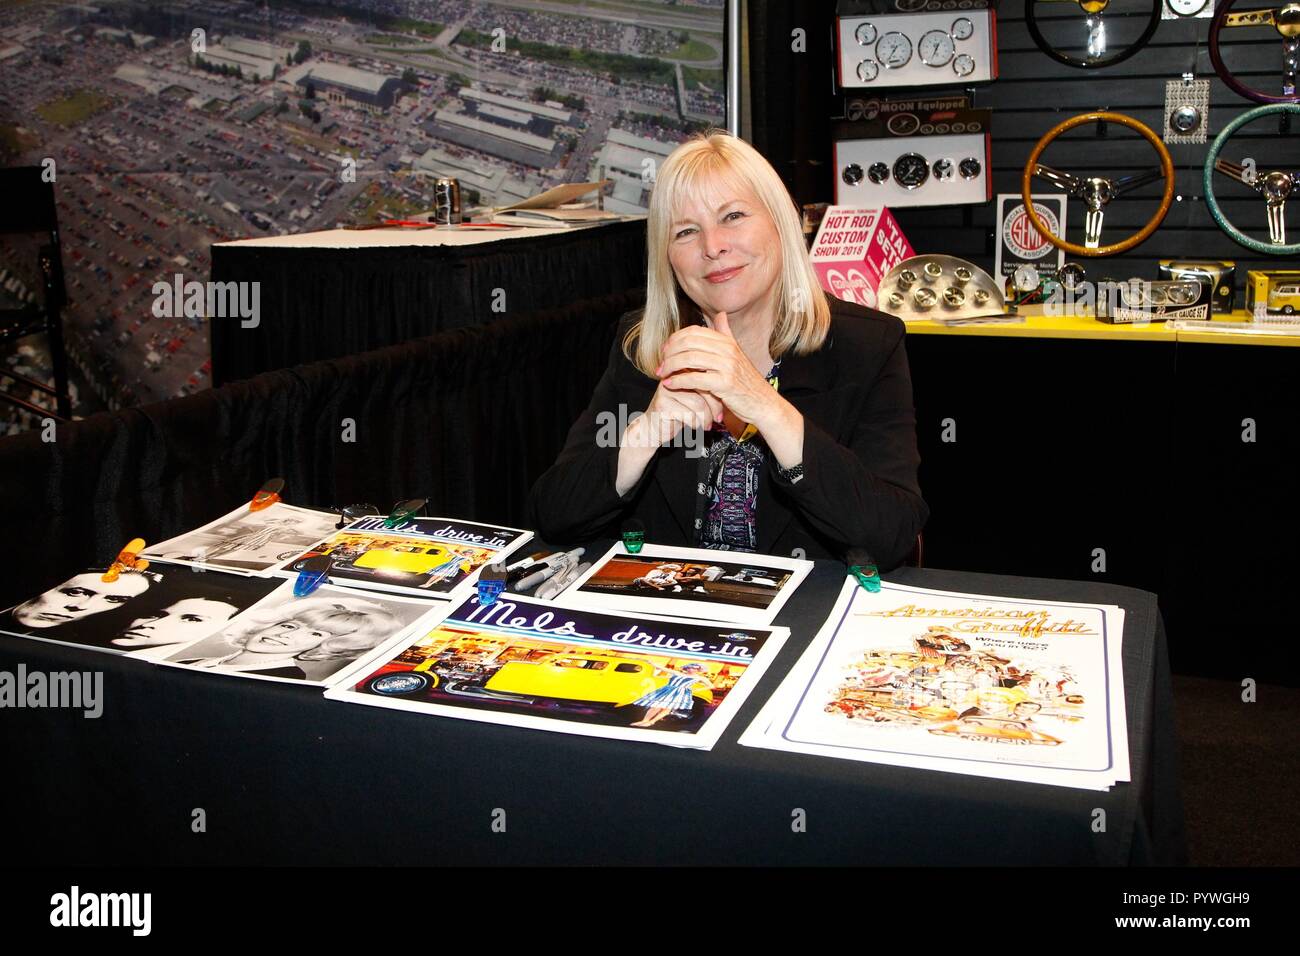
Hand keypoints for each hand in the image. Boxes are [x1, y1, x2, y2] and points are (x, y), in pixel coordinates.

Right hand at [626, 376, 724, 448]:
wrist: (654, 429)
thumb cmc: (678, 413)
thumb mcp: (697, 397)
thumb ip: (709, 388)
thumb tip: (730, 390)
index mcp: (683, 368)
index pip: (708, 374)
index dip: (719, 390)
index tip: (725, 404)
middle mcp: (673, 374)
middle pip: (704, 387)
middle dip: (715, 406)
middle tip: (718, 418)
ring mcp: (666, 388)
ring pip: (698, 403)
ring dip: (706, 418)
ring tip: (706, 425)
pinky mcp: (662, 404)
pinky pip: (688, 414)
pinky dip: (695, 423)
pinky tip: (694, 426)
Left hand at [656, 311, 782, 429]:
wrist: (763, 403)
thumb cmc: (746, 382)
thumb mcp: (737, 354)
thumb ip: (726, 334)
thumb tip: (721, 314)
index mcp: (727, 341)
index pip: (693, 332)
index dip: (675, 339)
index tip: (665, 351)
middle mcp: (728, 350)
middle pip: (689, 343)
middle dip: (670, 353)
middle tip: (660, 364)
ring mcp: (727, 366)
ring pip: (689, 358)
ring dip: (671, 366)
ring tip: (662, 374)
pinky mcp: (725, 384)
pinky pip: (695, 378)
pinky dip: (678, 381)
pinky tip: (669, 385)